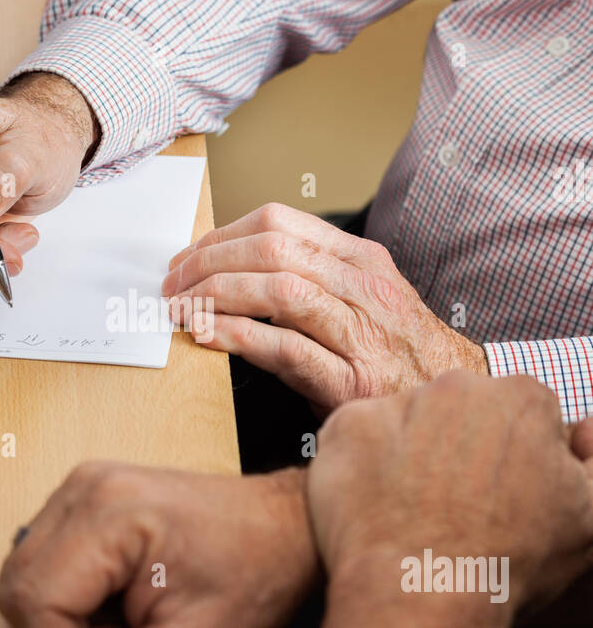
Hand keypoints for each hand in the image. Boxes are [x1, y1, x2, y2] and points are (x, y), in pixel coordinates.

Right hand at [0, 463, 315, 627]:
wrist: (291, 526)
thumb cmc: (258, 572)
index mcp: (110, 514)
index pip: (36, 608)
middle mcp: (85, 489)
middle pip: (19, 591)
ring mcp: (82, 488)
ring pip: (24, 579)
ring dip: (66, 622)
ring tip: (129, 622)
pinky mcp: (85, 498)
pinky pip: (44, 562)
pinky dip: (71, 598)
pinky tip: (120, 601)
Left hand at [162, 203, 486, 411]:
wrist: (454, 405)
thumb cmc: (398, 358)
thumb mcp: (363, 303)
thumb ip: (311, 281)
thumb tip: (232, 271)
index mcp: (362, 261)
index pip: (281, 222)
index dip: (222, 235)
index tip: (188, 257)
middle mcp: (364, 288)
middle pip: (272, 249)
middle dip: (209, 262)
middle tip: (173, 284)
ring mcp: (361, 334)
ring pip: (278, 289)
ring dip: (216, 295)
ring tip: (181, 308)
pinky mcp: (351, 382)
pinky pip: (283, 347)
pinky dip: (235, 336)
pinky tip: (206, 336)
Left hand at [307, 373, 592, 612]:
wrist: (423, 597)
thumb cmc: (507, 564)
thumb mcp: (588, 518)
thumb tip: (585, 434)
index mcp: (522, 399)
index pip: (521, 415)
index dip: (514, 459)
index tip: (502, 495)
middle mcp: (458, 386)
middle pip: (460, 411)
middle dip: (459, 449)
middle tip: (455, 507)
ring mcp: (396, 404)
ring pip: (406, 423)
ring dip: (409, 456)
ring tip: (413, 514)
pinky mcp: (346, 428)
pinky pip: (356, 440)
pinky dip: (362, 468)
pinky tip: (377, 508)